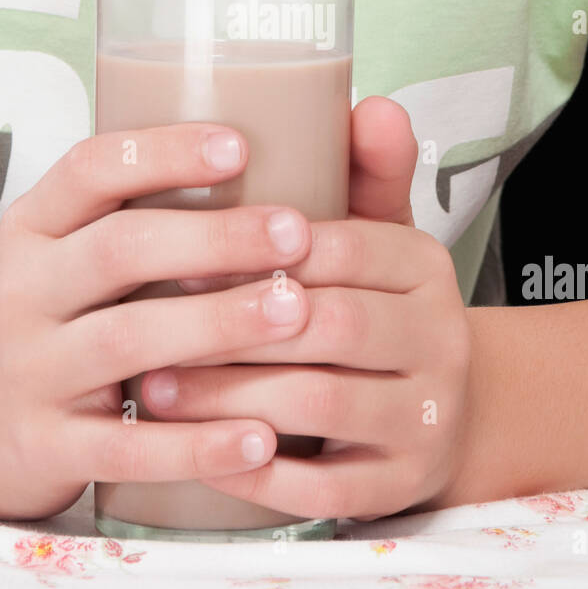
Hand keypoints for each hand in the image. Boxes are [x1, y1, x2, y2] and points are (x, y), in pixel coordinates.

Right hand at [0, 125, 313, 518]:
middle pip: (118, 249)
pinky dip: (197, 446)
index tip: (240, 144)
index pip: (89, 170)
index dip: (163, 153)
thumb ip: (142, 213)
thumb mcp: (69, 251)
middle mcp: (26, 293)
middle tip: (297, 233)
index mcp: (36, 228)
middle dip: (214, 238)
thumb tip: (276, 157)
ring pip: (126, 341)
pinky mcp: (48, 449)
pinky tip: (262, 439)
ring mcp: (33, 372)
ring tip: (297, 312)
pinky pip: (127, 450)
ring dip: (217, 323)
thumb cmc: (54, 315)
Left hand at [142, 97, 471, 521]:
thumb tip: (368, 101)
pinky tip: (195, 455)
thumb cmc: (375, 309)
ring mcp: (426, 419)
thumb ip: (364, 172)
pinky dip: (253, 472)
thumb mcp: (377, 236)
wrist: (442, 409)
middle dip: (230, 327)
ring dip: (227, 398)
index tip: (181, 257)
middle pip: (329, 327)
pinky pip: (322, 487)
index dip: (259, 251)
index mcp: (426, 264)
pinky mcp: (400, 486)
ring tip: (150, 388)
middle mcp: (441, 340)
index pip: (342, 247)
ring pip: (319, 408)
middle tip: (145, 325)